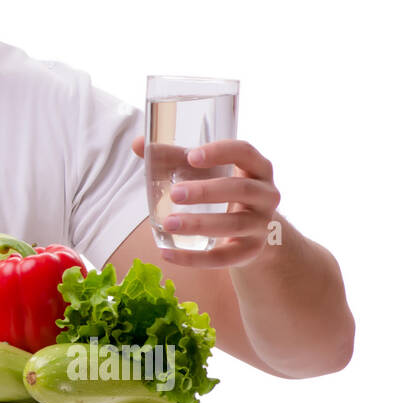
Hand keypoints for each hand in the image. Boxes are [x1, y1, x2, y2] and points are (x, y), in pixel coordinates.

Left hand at [131, 135, 280, 268]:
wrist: (252, 230)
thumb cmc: (222, 191)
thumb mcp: (205, 172)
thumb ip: (174, 157)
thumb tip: (137, 144)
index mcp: (256, 167)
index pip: (244, 152)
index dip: (220, 152)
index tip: (191, 156)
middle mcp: (266, 194)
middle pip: (240, 189)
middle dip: (206, 191)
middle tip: (174, 194)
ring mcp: (262, 224)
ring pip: (233, 224)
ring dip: (198, 224)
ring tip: (168, 224)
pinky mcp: (251, 251)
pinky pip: (224, 257)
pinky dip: (195, 258)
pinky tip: (168, 254)